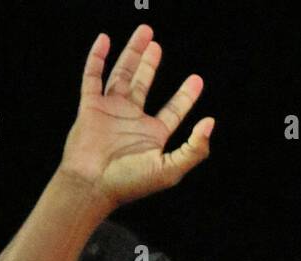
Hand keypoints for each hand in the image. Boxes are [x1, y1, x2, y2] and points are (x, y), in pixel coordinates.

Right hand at [60, 26, 213, 211]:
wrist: (92, 185)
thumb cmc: (130, 183)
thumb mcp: (170, 170)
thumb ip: (194, 149)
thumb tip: (210, 122)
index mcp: (152, 136)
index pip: (173, 111)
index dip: (186, 95)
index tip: (197, 79)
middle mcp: (132, 121)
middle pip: (144, 85)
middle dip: (151, 64)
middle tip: (157, 45)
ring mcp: (111, 112)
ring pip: (122, 75)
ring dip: (131, 54)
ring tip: (144, 34)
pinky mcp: (90, 107)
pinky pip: (93, 77)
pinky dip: (97, 58)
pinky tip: (105, 40)